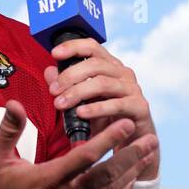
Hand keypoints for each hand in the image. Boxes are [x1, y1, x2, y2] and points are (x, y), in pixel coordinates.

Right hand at [0, 101, 157, 188]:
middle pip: (108, 174)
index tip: (126, 123)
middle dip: (132, 154)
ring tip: (148, 155)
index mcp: (47, 179)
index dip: (109, 138)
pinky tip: (132, 180)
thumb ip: (8, 130)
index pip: (86, 156)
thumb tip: (15, 103)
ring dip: (132, 172)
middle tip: (151, 138)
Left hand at [45, 38, 158, 179]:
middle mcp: (123, 74)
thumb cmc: (107, 120)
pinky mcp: (139, 107)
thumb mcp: (83, 102)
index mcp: (110, 67)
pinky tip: (81, 114)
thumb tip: (49, 72)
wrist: (132, 141)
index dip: (73, 47)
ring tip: (61, 104)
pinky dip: (96, 109)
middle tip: (53, 91)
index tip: (54, 53)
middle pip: (95, 65)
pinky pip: (116, 104)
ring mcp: (133, 89)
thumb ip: (67, 87)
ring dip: (78, 93)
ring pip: (103, 83)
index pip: (92, 47)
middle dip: (70, 76)